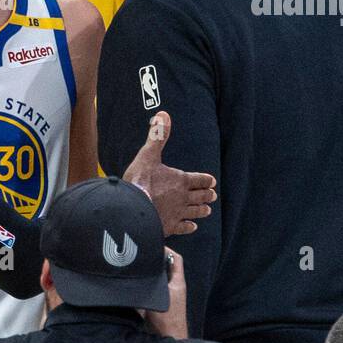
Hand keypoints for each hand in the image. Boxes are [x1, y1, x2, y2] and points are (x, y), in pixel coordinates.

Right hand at [122, 111, 216, 235]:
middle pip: (202, 196)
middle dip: (207, 195)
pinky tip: (192, 226)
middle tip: (211, 195)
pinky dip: (190, 226)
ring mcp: (178, 213)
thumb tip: (164, 114)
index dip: (207, 180)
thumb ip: (158, 136)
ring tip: (207, 210)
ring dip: (202, 210)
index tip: (211, 181)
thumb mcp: (148, 154)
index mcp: (181, 180)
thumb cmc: (140, 181)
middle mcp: (183, 197)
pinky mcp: (170, 227)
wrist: (131, 209)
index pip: (201, 179)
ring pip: (196, 212)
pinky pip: (185, 227)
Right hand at [143, 247, 187, 339]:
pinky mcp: (160, 303)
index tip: (153, 245)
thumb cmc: (167, 320)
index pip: (175, 259)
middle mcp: (174, 286)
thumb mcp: (159, 296)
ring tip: (136, 265)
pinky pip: (153, 287)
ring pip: (159, 277)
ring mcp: (168, 295)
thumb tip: (142, 271)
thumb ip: (153, 282)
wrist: (169, 340)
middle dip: (155, 259)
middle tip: (141, 254)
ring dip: (150, 271)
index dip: (166, 250)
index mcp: (178, 282)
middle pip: (166, 266)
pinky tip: (135, 283)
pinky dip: (146, 283)